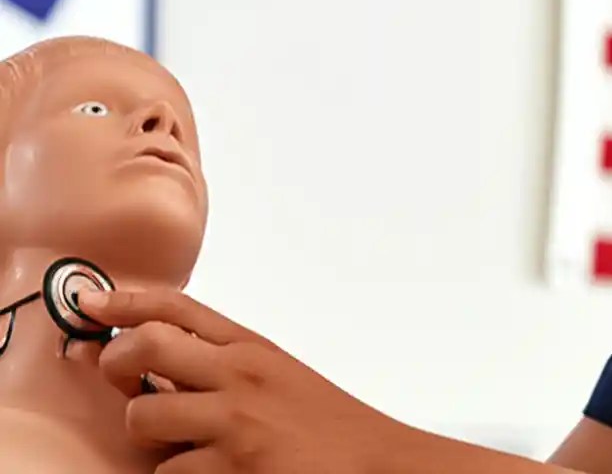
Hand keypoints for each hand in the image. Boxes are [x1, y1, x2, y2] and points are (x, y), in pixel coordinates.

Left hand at [76, 288, 409, 472]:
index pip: (178, 307)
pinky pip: (167, 473)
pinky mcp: (233, 470)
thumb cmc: (324, 425)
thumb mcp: (277, 375)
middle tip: (125, 385)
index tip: (90, 304)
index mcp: (252, 349)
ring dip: (150, 438)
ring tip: (182, 445)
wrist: (377, 462)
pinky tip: (211, 473)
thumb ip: (220, 363)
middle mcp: (242, 376)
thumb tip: (146, 357)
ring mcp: (235, 423)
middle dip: (116, 363)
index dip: (124, 300)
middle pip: (146, 344)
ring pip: (143, 417)